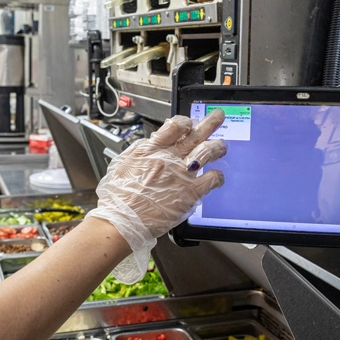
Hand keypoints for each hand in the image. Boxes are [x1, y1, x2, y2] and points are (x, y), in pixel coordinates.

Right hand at [87, 109, 227, 282]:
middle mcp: (168, 158)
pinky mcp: (190, 193)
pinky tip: (218, 177)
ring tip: (222, 146)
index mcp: (150, 150)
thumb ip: (137, 153)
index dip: (186, 122)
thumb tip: (147, 144)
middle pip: (194, 134)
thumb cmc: (117, 199)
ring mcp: (181, 174)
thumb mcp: (120, 165)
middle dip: (209, 123)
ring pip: (207, 152)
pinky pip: (212, 179)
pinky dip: (218, 176)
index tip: (190, 123)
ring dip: (217, 147)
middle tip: (217, 117)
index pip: (174, 126)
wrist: (121, 222)